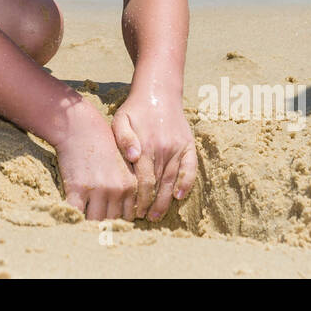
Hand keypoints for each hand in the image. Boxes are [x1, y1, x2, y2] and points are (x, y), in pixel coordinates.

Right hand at [54, 106, 136, 220]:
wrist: (79, 126)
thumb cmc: (100, 142)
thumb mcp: (122, 163)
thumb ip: (127, 186)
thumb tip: (128, 211)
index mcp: (130, 184)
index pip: (128, 216)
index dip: (118, 220)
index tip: (109, 220)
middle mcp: (117, 190)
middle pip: (113, 221)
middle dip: (105, 226)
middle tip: (97, 226)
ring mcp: (97, 190)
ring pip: (96, 221)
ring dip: (90, 225)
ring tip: (84, 224)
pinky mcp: (77, 188)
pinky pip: (76, 214)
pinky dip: (73, 218)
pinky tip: (70, 216)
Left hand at [112, 92, 196, 221]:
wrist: (158, 92)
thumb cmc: (134, 110)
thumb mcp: (120, 119)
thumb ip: (123, 139)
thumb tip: (133, 157)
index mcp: (145, 146)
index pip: (143, 181)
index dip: (139, 199)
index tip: (134, 211)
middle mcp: (163, 149)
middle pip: (158, 184)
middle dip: (151, 204)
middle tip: (146, 218)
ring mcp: (177, 148)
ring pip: (172, 180)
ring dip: (166, 199)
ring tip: (158, 214)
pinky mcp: (188, 145)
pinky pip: (190, 168)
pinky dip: (186, 183)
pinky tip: (179, 196)